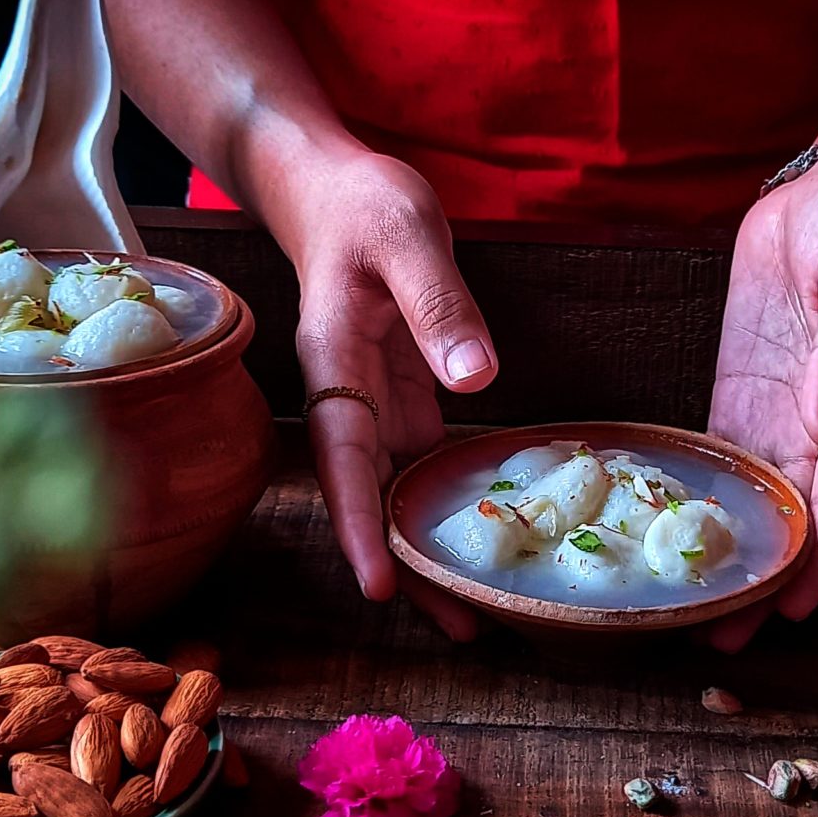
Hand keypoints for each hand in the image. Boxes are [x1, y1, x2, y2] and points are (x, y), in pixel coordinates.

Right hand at [291, 148, 497, 634]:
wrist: (337, 190)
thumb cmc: (364, 204)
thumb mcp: (406, 234)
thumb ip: (439, 302)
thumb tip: (478, 379)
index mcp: (334, 361)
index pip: (342, 455)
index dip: (358, 522)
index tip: (378, 584)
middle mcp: (348, 397)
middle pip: (369, 496)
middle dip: (403, 566)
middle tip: (459, 627)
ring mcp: (375, 403)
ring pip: (396, 492)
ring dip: (427, 551)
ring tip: (478, 613)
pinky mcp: (404, 399)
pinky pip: (423, 466)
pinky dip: (446, 509)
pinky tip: (483, 546)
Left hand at [707, 152, 817, 649]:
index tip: (790, 610)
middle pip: (799, 523)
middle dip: (764, 583)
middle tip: (717, 640)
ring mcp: (782, 412)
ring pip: (757, 502)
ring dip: (728, 556)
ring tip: (686, 609)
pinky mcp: (743, 391)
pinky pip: (722, 457)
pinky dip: (701, 499)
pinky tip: (665, 534)